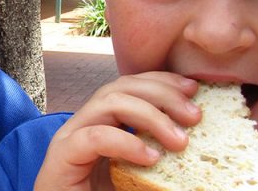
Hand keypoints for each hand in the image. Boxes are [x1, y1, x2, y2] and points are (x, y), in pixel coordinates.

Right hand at [34, 72, 201, 190]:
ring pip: (107, 102)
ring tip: (179, 140)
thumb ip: (163, 155)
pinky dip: (125, 142)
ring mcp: (70, 139)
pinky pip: (92, 137)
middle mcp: (85, 125)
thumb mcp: (144, 177)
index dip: (163, 81)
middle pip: (121, 87)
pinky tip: (150, 158)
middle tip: (194, 116)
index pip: (131, 86)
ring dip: (150, 115)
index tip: (194, 90)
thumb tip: (197, 139)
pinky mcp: (60, 159)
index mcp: (105, 124)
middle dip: (162, 93)